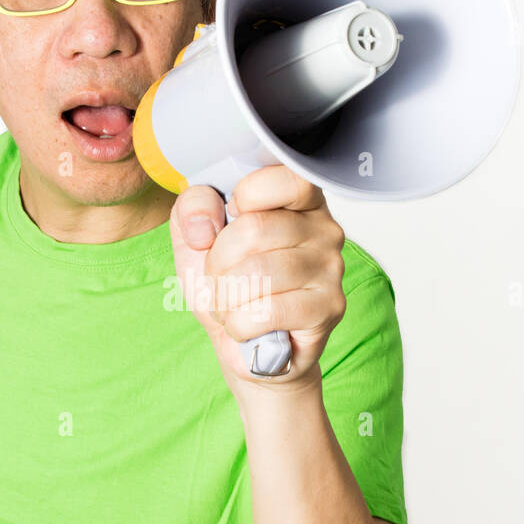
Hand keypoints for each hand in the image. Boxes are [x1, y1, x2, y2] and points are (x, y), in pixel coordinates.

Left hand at [168, 163, 346, 395]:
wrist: (244, 345)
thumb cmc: (229, 285)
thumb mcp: (196, 239)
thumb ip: (192, 209)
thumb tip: (204, 224)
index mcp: (298, 200)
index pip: (280, 178)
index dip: (242, 199)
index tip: (231, 220)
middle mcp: (324, 229)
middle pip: (254, 229)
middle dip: (218, 262)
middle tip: (221, 278)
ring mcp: (331, 269)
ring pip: (257, 273)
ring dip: (226, 297)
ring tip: (233, 303)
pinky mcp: (328, 308)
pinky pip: (266, 311)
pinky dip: (239, 324)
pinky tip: (245, 326)